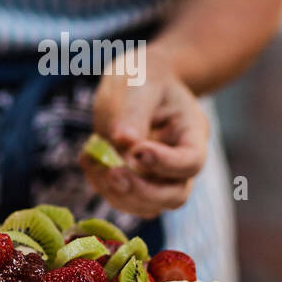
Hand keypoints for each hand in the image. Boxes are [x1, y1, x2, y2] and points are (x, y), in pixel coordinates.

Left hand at [80, 56, 208, 218]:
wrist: (135, 80)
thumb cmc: (144, 76)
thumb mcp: (141, 83)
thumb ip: (135, 112)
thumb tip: (124, 141)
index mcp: (192, 133)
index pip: (191, 162)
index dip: (164, 164)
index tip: (135, 151)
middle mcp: (180, 161)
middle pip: (175, 196)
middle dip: (142, 192)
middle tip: (113, 172)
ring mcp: (159, 175)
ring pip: (149, 206)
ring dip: (118, 194)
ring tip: (94, 164)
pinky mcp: (136, 180)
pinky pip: (124, 200)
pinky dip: (103, 188)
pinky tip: (89, 161)